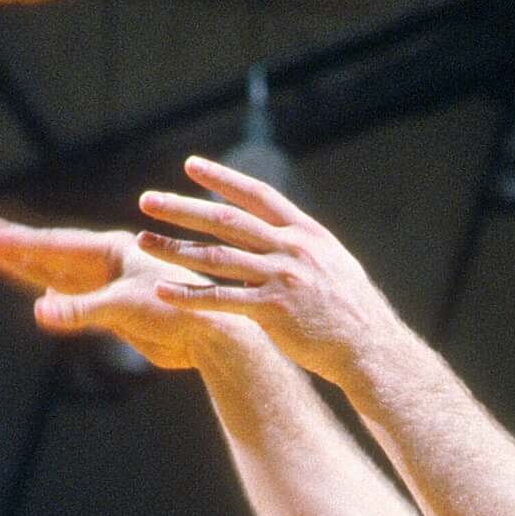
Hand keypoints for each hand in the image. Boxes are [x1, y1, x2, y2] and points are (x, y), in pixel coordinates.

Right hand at [0, 213, 248, 371]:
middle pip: (51, 255)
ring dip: (29, 270)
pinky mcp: (120, 314)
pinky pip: (80, 304)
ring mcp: (113, 288)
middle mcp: (109, 264)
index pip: (52, 245)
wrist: (215, 338)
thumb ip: (82, 310)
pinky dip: (59, 302)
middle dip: (14, 248)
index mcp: (111, 251)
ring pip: (62, 278)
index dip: (16, 242)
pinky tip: (42, 299)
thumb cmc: (180, 312)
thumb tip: (39, 313)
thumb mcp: (126, 307)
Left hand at [132, 156, 396, 382]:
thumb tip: (281, 235)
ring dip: (175, 248)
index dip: (221, 179)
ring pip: (216, 257)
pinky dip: (189, 294)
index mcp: (306, 233)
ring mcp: (281, 279)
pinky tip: (163, 289)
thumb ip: (303, 247)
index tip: (190, 166)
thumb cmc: (354, 313)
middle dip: (182, 208)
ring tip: (143, 242)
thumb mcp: (334, 265)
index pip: (256, 195)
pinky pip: (221, 299)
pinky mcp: (272, 312)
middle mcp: (291, 249)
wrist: (372, 349)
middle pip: (226, 221)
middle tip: (147, 200)